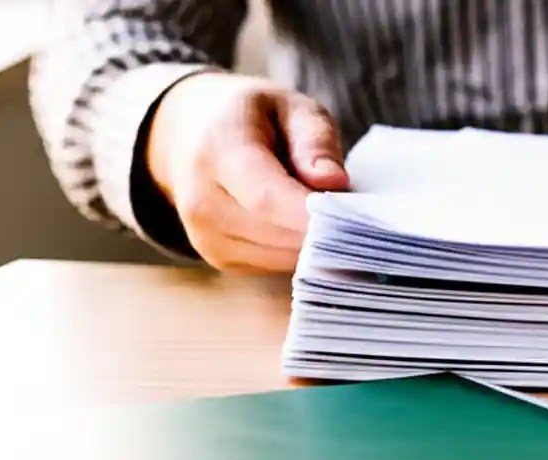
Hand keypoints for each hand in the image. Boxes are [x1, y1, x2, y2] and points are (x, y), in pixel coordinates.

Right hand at [146, 72, 349, 271]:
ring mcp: (207, 238)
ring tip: (323, 209)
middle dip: (323, 229)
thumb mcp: (290, 106)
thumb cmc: (252, 118)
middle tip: (356, 210)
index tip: (355, 218)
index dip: (311, 216)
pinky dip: (296, 250)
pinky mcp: (219, 259)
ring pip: (280, 257)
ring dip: (312, 242)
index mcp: (217, 150)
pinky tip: (299, 223)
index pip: (266, 198)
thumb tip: (333, 183)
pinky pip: (274, 265)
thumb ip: (314, 140)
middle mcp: (202, 201)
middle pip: (277, 234)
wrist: (190, 136)